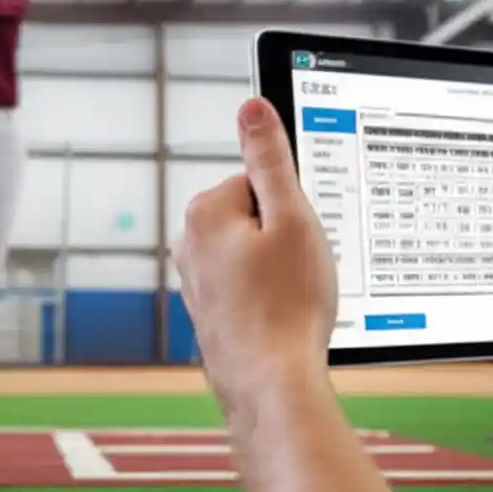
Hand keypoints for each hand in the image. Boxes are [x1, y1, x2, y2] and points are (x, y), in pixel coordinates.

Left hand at [174, 97, 335, 410]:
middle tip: (301, 269)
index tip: (302, 236)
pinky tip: (282, 318)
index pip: (261, 180)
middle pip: (256, 215)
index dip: (293, 207)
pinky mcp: (208, 310)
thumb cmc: (287, 306)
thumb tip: (252, 106)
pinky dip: (268, 297)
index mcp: (206, 211)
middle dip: (285, 236)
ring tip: (292, 298)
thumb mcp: (291, 218)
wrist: (271, 385)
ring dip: (278, 269)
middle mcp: (189, 242)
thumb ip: (270, 158)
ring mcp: (196, 280)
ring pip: (254, 253)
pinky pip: (249, 286)